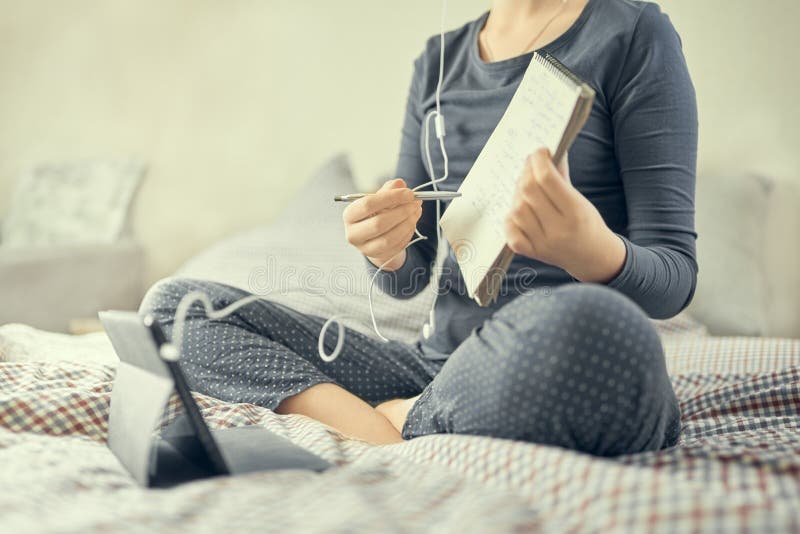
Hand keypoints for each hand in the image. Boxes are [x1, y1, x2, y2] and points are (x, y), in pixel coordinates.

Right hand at [343, 178, 422, 270]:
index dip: (391, 197)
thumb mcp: (379, 198)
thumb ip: (388, 190)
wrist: (374, 235)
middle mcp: (353, 234)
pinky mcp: (378, 256)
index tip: (408, 193)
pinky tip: (412, 222)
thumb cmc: (376, 213)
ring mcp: (365, 248)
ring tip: (417, 211)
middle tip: (416, 203)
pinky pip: (396, 246)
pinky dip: (408, 233)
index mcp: (350, 215)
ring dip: (408, 223)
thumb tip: (399, 184)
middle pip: (379, 223)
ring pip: (389, 238)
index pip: (368, 204)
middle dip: (402, 211)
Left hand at [504, 148, 626, 282]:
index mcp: (575, 212)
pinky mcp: (531, 253)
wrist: (591, 257)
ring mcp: (542, 244)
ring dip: (518, 194)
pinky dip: (511, 217)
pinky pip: (510, 229)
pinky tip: (521, 211)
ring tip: (526, 188)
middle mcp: (558, 230)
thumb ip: (562, 176)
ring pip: (516, 209)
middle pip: (529, 191)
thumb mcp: (580, 199)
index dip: (539, 160)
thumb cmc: (586, 222)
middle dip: (527, 172)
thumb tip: (546, 152)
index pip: (547, 179)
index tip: (539, 152)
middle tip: (530, 165)